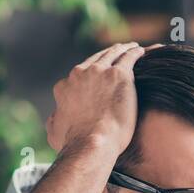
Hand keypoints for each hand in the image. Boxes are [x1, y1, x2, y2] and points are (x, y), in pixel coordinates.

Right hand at [46, 43, 145, 157]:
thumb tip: (54, 117)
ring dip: (121, 49)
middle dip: (106, 56)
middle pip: (95, 60)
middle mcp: (80, 74)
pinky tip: (140, 52)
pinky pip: (129, 57)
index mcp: (65, 87)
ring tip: (130, 48)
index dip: (89, 76)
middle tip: (116, 54)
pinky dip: (134, 52)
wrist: (93, 143)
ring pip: (112, 54)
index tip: (98, 77)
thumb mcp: (55, 133)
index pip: (78, 76)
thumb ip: (54, 121)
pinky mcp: (119, 75)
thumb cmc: (75, 143)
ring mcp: (100, 72)